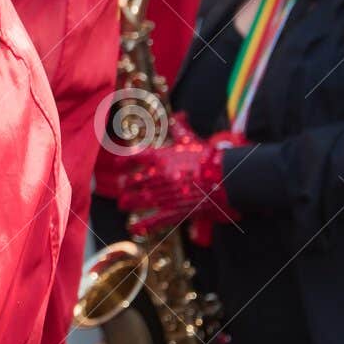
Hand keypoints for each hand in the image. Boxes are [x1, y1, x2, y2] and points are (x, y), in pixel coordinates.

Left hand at [104, 125, 242, 245]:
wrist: (225, 177)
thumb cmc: (209, 157)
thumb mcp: (192, 140)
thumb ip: (181, 128)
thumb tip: (179, 115)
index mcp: (160, 157)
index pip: (134, 158)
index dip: (124, 162)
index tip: (118, 165)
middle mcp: (157, 176)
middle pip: (132, 181)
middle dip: (126, 186)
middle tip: (123, 188)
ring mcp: (164, 194)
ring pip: (138, 200)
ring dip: (127, 203)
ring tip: (123, 204)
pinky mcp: (174, 211)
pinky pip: (153, 220)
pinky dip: (141, 225)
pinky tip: (133, 228)